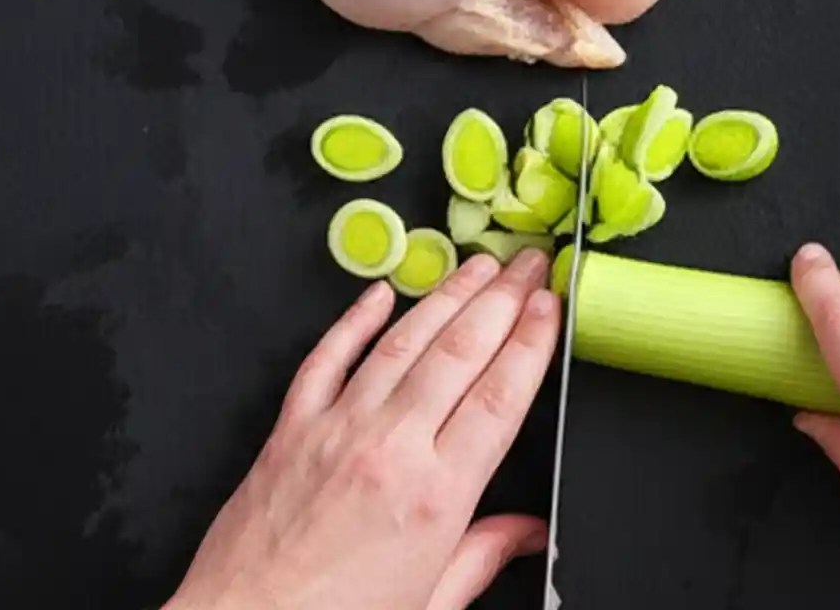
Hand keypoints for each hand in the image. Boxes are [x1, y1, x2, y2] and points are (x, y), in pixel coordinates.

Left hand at [166, 251, 560, 609]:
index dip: (531, 342)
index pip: (500, 396)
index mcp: (436, 496)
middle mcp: (390, 449)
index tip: (549, 305)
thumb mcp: (432, 602)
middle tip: (527, 263)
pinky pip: (327, 358)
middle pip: (460, 353)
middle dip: (502, 299)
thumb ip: (484, 555)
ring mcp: (336, 430)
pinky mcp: (290, 429)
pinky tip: (381, 293)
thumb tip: (529, 533)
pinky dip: (355, 320)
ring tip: (478, 267)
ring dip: (446, 296)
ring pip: (402, 343)